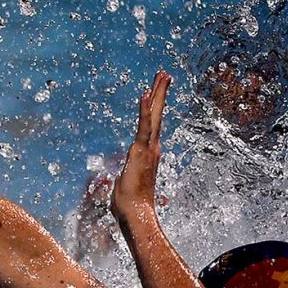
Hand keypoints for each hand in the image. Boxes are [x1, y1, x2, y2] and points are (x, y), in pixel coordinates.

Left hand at [111, 70, 171, 225]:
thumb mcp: (125, 185)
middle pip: (157, 114)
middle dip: (160, 93)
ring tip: (161, 75)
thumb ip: (125, 178)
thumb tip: (122, 182)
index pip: (151, 125)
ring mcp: (148, 148)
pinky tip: (145, 94)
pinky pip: (144, 126)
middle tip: (165, 74)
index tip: (155, 91)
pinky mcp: (141, 150)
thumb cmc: (129, 205)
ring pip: (154, 115)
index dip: (153, 107)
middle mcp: (152, 148)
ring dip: (157, 94)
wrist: (136, 214)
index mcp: (148, 153)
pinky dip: (144, 110)